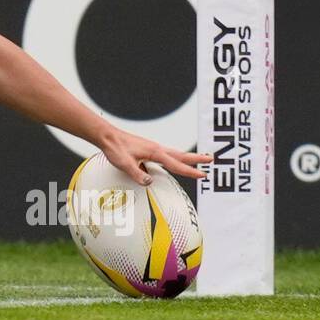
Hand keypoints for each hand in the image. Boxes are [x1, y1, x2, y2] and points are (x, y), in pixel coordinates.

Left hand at [97, 127, 211, 184]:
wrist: (108, 137)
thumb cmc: (116, 149)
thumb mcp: (124, 164)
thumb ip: (137, 174)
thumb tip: (150, 182)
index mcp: (154, 152)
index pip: (176, 164)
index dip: (190, 171)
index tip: (203, 174)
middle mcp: (156, 148)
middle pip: (181, 155)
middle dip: (196, 158)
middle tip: (211, 159)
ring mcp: (153, 148)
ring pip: (175, 154)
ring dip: (187, 158)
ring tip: (199, 160)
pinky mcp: (148, 149)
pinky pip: (166, 155)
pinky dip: (175, 158)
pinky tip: (174, 162)